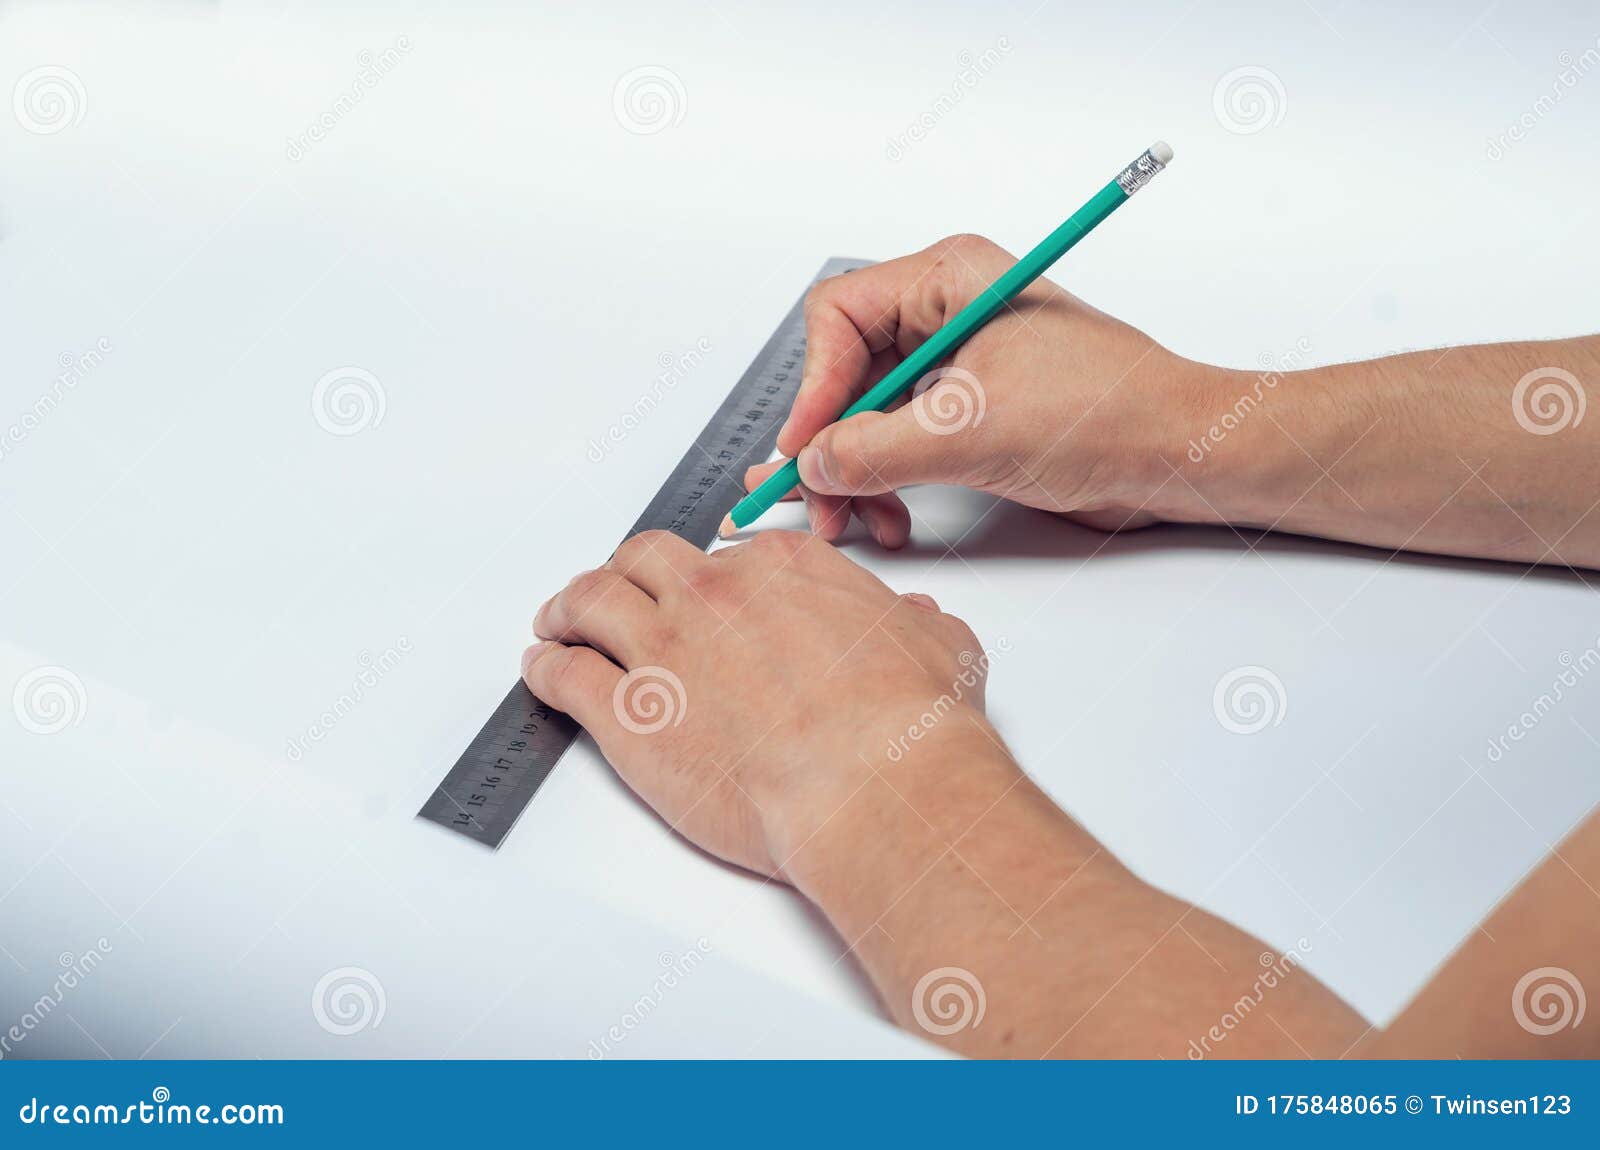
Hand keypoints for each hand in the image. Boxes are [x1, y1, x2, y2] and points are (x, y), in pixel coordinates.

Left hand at [523, 529, 1009, 876]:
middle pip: (644, 560)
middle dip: (625, 573)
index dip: (708, 576)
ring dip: (566, 608)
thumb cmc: (909, 724)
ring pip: (589, 600)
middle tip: (614, 592)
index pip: (727, 554)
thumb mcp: (939, 648)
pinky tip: (540, 672)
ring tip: (555, 622)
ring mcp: (665, 649)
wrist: (876, 785)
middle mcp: (715, 594)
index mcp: (783, 571)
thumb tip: (915, 621)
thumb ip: (913, 626)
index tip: (703, 594)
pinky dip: (544, 668)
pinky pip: (564, 674)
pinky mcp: (629, 713)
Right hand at [743, 233, 1215, 544]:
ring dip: (854, 473)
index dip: (813, 385)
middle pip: (844, 371)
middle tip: (816, 499)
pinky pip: (898, 443)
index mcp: (949, 280)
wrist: (1179, 456)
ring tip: (858, 521)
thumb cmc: (1109, 414)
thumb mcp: (974, 432)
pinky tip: (891, 518)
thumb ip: (878, 449)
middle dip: (829, 441)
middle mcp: (946, 314)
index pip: (838, 316)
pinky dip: (885, 483)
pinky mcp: (968, 412)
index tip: (807, 448)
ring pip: (866, 415)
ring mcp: (956, 366)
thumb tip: (813, 464)